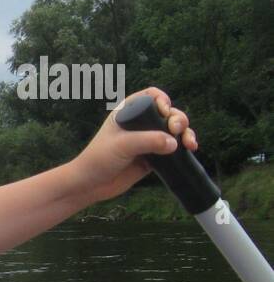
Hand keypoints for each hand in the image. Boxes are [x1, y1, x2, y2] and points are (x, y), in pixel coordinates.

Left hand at [69, 86, 197, 204]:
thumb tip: (174, 142)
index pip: (151, 96)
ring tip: (189, 143)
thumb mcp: (122, 146)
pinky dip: (183, 147)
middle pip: (168, 113)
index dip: (163, 100)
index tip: (165, 111)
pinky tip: (191, 149)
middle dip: (178, 118)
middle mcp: (139, 124)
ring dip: (186, 133)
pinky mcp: (154, 157)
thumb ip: (147, 141)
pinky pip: (174, 149)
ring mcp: (147, 140)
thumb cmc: (99, 160)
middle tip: (177, 129)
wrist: (90, 186)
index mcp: (127, 112)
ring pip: (174, 131)